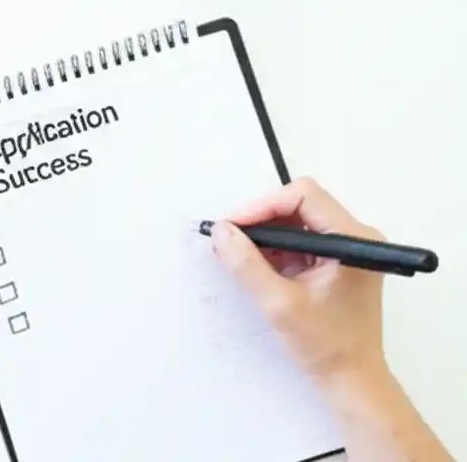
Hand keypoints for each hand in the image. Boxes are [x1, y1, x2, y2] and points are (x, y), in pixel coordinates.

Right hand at [210, 178, 387, 386]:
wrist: (352, 380)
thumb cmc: (325, 346)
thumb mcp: (278, 304)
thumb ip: (247, 264)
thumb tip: (221, 231)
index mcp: (354, 240)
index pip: (303, 197)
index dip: (262, 206)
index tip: (232, 227)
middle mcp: (356, 238)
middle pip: (299, 206)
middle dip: (260, 220)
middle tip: (229, 240)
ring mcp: (347, 250)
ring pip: (296, 223)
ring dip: (265, 237)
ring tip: (237, 255)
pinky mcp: (337, 263)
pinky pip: (300, 242)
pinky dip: (274, 251)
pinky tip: (255, 267)